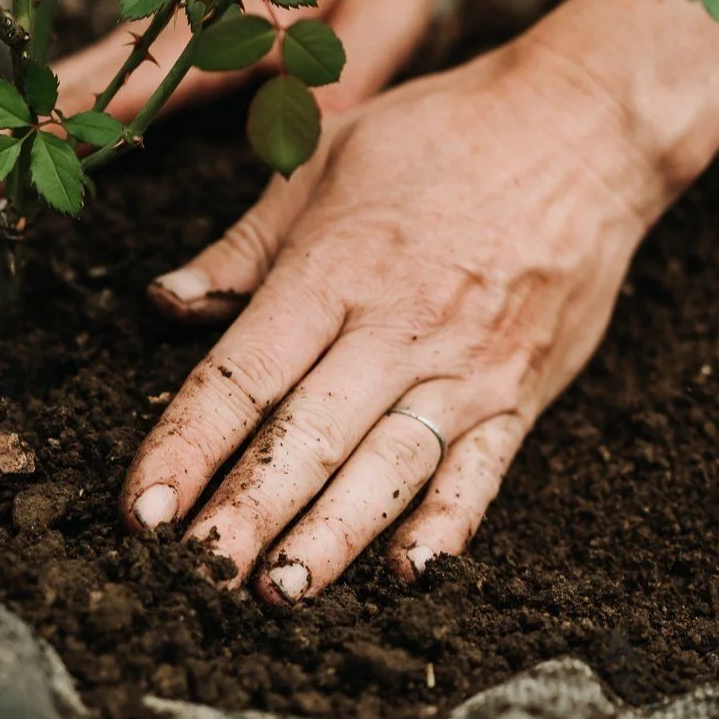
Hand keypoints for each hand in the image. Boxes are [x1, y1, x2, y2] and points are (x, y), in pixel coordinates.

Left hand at [120, 29, 673, 598]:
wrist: (577, 126)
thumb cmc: (440, 132)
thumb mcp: (324, 156)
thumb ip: (245, 243)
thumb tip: (165, 303)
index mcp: (334, 266)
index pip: (242, 374)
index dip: (186, 445)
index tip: (141, 508)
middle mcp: (396, 327)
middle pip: (307, 437)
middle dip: (245, 511)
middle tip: (196, 578)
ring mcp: (465, 365)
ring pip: (387, 469)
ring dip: (331, 537)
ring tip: (279, 592)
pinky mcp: (522, 389)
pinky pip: (482, 471)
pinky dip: (449, 526)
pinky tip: (411, 573)